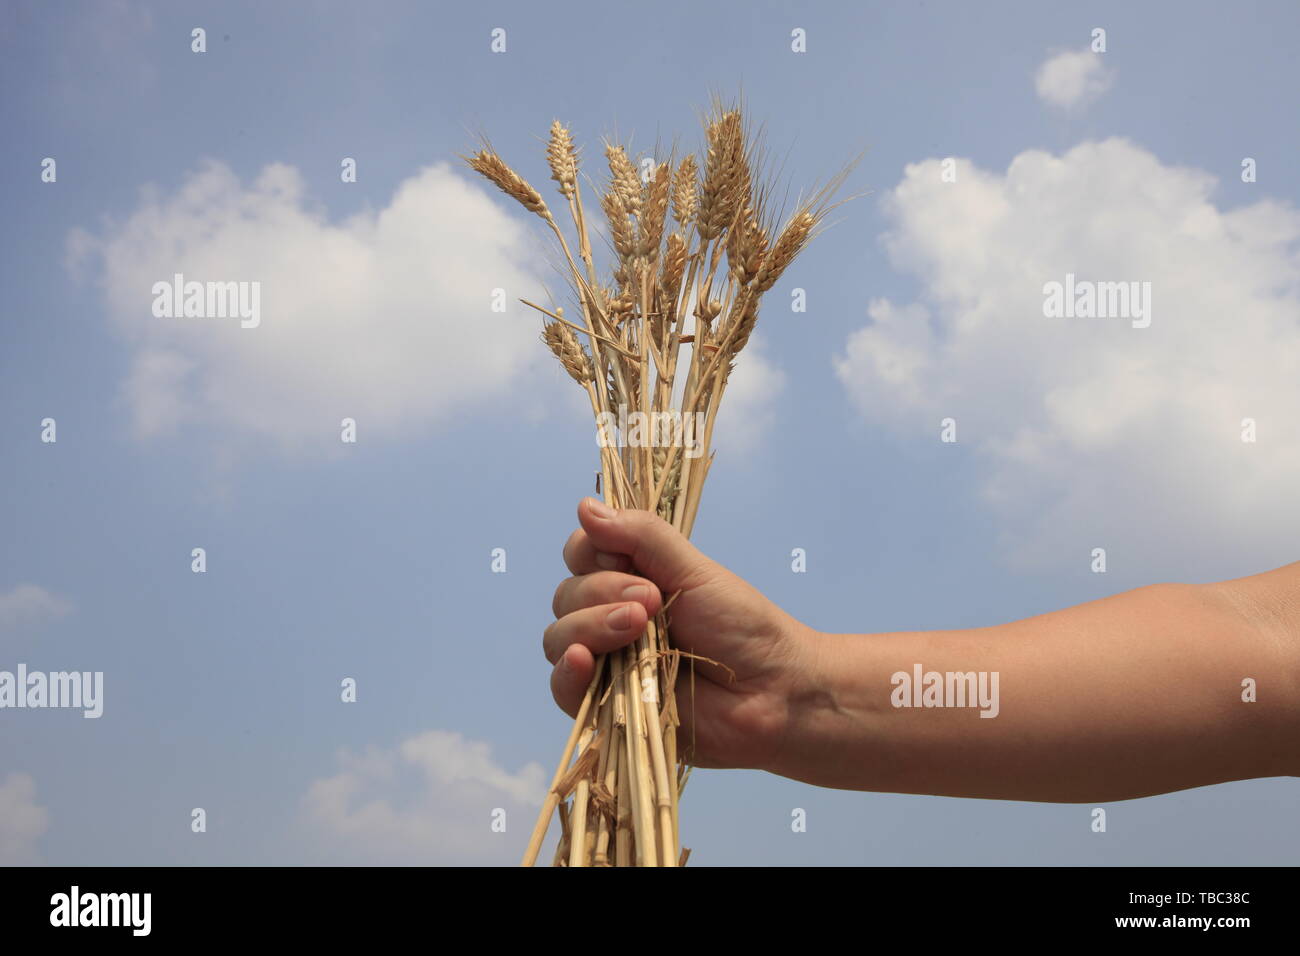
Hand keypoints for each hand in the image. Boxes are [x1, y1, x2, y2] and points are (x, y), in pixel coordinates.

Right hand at [544, 497, 820, 771]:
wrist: (773, 691)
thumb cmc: (742, 626)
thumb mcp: (694, 569)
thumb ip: (641, 536)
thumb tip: (585, 506)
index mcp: (630, 578)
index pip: (579, 553)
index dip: (593, 554)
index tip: (636, 565)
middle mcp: (610, 616)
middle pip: (567, 595)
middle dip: (603, 593)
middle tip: (652, 603)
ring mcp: (606, 661)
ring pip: (559, 638)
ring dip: (590, 627)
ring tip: (637, 631)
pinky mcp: (606, 706)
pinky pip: (562, 688)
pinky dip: (567, 672)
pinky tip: (583, 662)